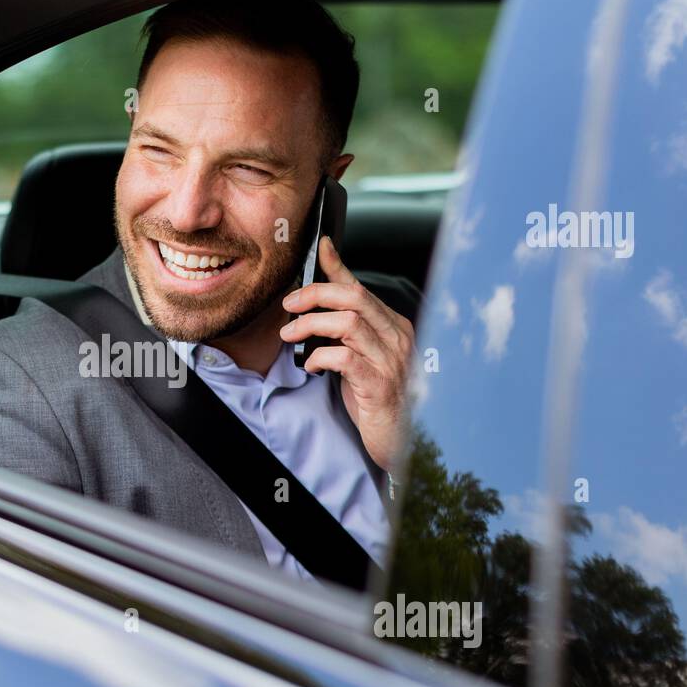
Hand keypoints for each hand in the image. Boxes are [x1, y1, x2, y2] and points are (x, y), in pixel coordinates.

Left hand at [279, 236, 415, 471]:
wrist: (397, 440)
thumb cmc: (375, 398)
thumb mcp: (359, 357)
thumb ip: (342, 333)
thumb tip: (312, 309)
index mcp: (393, 327)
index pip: (362, 288)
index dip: (338, 266)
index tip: (321, 247)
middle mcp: (397, 339)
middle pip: (355, 298)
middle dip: (315, 294)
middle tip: (289, 305)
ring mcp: (391, 362)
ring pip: (349, 324)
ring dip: (312, 324)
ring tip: (290, 334)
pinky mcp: (379, 386)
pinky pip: (346, 359)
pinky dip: (322, 356)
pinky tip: (312, 365)